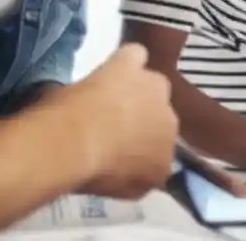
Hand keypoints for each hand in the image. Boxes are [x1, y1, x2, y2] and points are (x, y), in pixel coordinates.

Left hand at [51, 44, 178, 198]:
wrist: (75, 146)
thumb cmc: (95, 173)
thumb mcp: (124, 190)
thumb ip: (139, 176)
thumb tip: (136, 169)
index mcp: (166, 158)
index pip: (159, 151)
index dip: (140, 148)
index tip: (121, 151)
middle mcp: (170, 123)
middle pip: (159, 117)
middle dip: (142, 119)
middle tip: (113, 127)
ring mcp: (153, 90)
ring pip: (152, 85)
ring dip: (136, 90)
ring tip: (111, 97)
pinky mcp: (130, 67)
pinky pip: (136, 56)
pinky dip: (128, 61)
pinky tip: (115, 68)